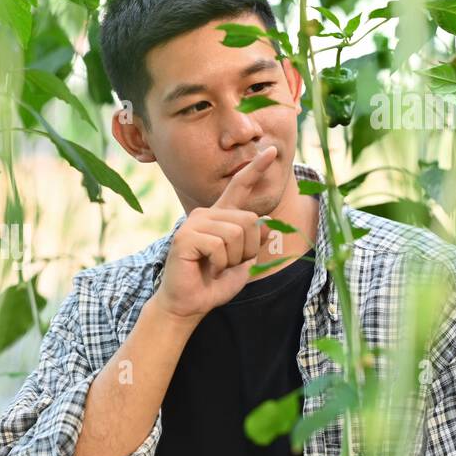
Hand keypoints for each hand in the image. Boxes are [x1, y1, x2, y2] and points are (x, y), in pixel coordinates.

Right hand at [150, 145, 277, 321]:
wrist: (189, 303)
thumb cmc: (214, 283)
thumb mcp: (244, 261)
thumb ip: (255, 240)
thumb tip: (264, 222)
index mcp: (220, 217)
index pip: (239, 188)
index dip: (255, 170)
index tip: (271, 151)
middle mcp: (205, 214)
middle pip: (248, 220)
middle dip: (247, 249)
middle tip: (228, 264)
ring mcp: (193, 224)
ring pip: (236, 233)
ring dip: (233, 258)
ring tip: (216, 266)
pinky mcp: (184, 237)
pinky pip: (219, 245)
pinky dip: (220, 263)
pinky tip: (207, 268)